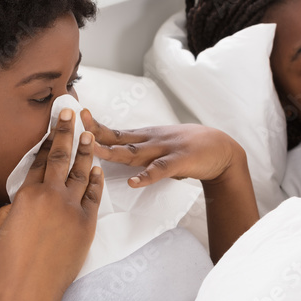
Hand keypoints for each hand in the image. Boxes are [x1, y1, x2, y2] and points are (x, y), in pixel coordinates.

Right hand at [0, 108, 103, 300]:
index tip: (52, 123)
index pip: (40, 160)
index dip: (47, 139)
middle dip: (66, 132)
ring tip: (90, 135)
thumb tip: (19, 201)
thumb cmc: (10, 262)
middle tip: (71, 112)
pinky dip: (95, 181)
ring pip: (81, 172)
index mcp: (27, 194)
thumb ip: (11, 208)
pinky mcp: (86, 223)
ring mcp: (71, 208)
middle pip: (61, 157)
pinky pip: (93, 196)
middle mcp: (51, 196)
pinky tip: (96, 169)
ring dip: (86, 152)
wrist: (31, 287)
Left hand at [81, 109, 241, 186]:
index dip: (96, 127)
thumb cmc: (191, 150)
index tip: (77, 119)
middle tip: (77, 126)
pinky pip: (160, 170)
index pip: (116, 132)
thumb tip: (119, 156)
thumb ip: (142, 153)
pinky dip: (146, 176)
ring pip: (135, 152)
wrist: (222, 150)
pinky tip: (134, 181)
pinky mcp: (179, 162)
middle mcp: (152, 141)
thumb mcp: (162, 147)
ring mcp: (165, 150)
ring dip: (113, 151)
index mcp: (147, 138)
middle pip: (119, 138)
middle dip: (97, 133)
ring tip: (94, 152)